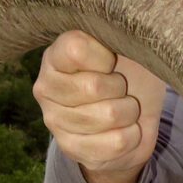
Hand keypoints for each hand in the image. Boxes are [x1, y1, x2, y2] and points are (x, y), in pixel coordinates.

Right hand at [33, 31, 166, 182]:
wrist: (136, 116)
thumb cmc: (129, 71)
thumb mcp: (125, 44)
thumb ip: (114, 33)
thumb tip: (114, 34)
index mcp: (55, 55)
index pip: (77, 48)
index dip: (106, 56)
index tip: (111, 60)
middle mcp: (45, 88)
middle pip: (95, 86)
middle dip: (121, 87)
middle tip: (119, 88)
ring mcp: (55, 121)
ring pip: (109, 115)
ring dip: (129, 112)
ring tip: (123, 107)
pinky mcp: (72, 149)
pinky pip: (117, 142)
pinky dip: (133, 135)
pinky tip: (124, 129)